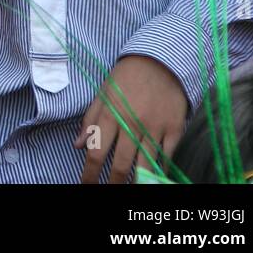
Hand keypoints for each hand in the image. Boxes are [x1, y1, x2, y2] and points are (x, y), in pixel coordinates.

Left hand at [75, 55, 188, 183]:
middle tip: (109, 191)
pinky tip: (155, 178)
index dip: (90, 173)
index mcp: (110, 115)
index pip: (96, 152)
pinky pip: (168, 156)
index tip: (87, 184)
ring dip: (137, 182)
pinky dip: (162, 170)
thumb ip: (90, 120)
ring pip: (146, 165)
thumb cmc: (126, 78)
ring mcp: (155, 128)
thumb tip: (78, 145)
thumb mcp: (102, 94)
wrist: (160, 61)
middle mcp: (132, 124)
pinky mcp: (175, 128)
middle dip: (113, 183)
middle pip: (121, 164)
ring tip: (131, 189)